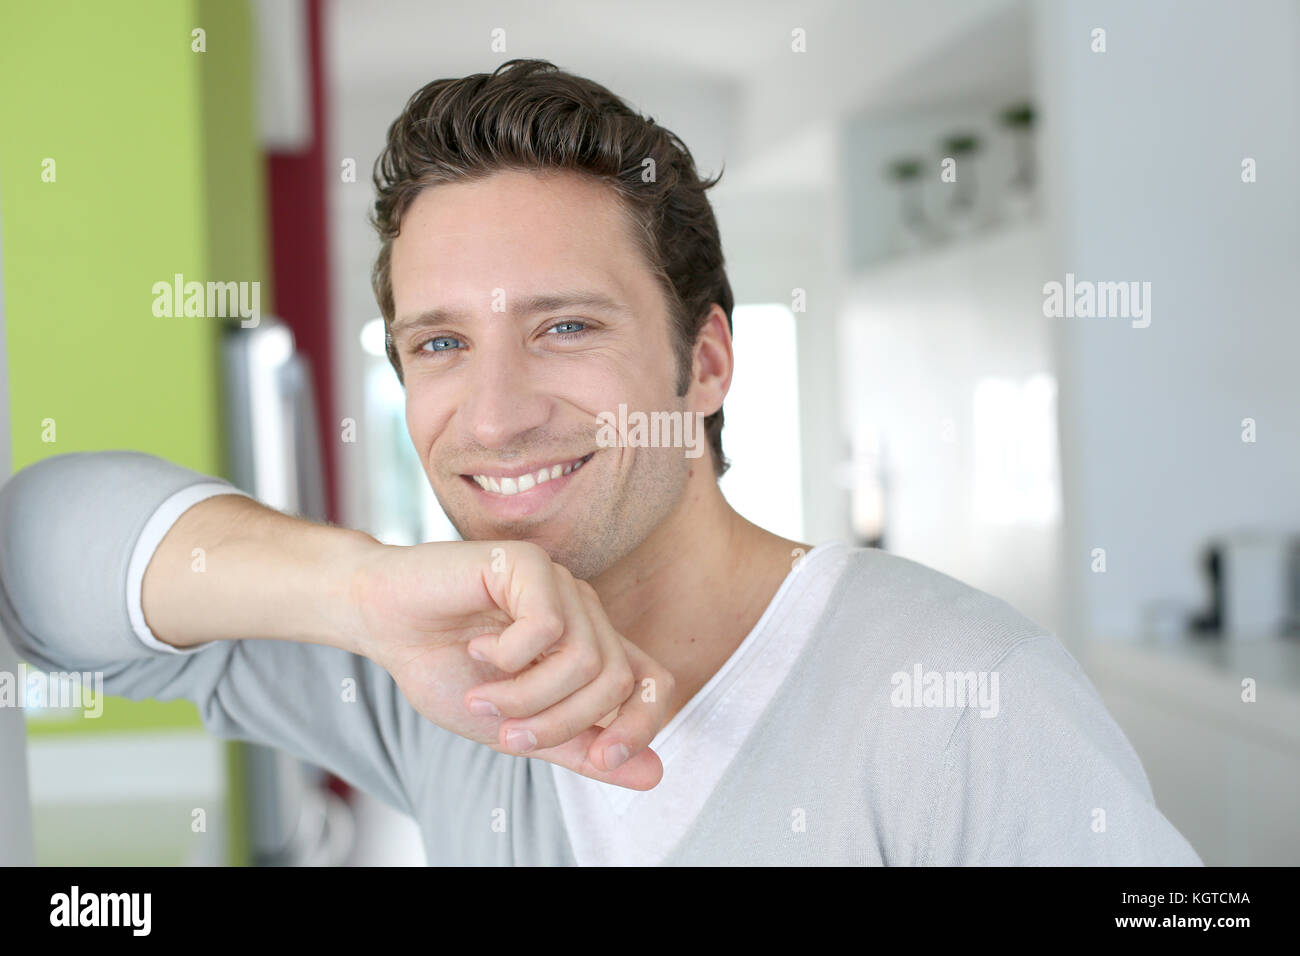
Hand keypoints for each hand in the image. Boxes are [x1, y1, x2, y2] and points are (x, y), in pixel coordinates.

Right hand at [344, 539, 673, 789]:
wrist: (383, 624)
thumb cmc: (443, 668)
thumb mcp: (516, 727)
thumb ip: (581, 748)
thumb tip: (654, 776)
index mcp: (589, 648)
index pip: (654, 683)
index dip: (641, 725)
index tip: (602, 758)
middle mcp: (586, 613)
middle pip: (615, 681)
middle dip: (560, 722)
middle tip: (507, 732)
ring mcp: (562, 584)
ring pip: (584, 658)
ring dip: (525, 695)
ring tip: (482, 693)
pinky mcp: (530, 563)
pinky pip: (548, 626)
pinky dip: (508, 654)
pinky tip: (478, 646)